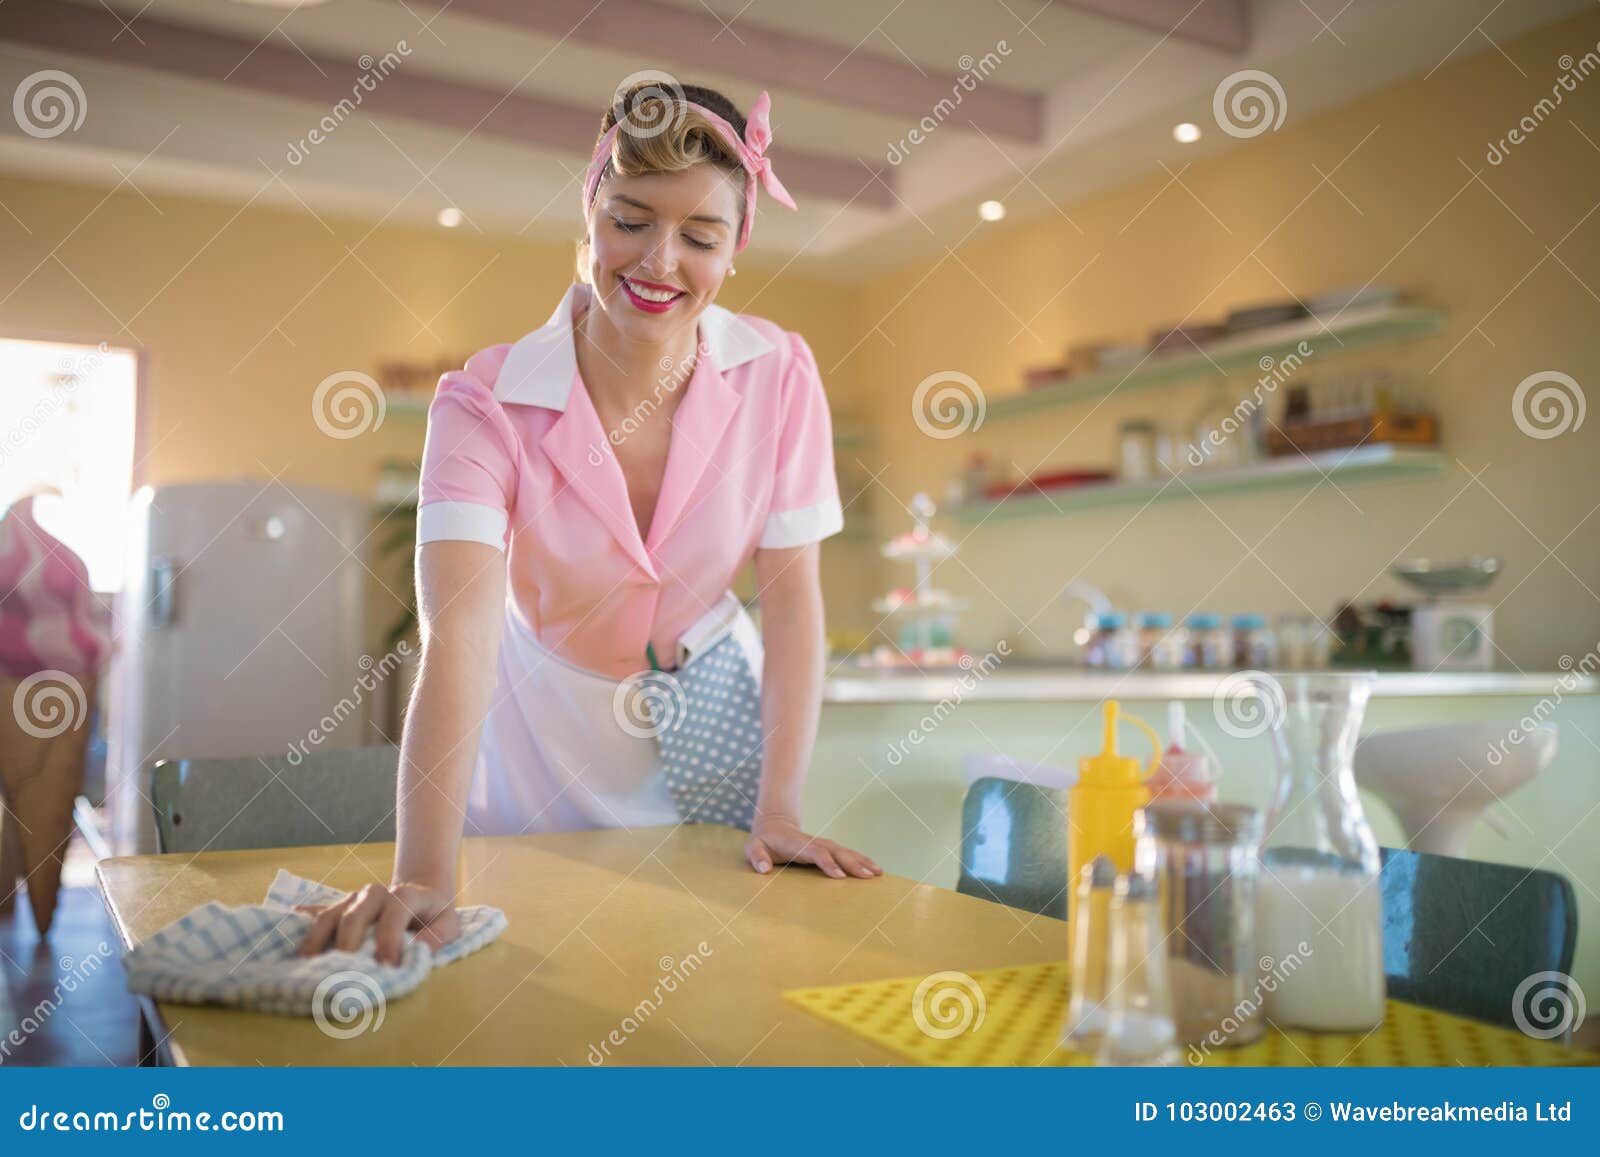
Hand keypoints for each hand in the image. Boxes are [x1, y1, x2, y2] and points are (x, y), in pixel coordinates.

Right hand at [294, 881, 461, 965]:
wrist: (422, 895)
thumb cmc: (436, 916)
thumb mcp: (450, 925)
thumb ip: (437, 939)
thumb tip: (415, 954)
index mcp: (406, 894)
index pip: (395, 911)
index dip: (389, 938)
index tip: (386, 966)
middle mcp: (376, 893)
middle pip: (356, 912)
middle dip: (349, 941)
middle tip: (343, 970)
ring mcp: (353, 899)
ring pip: (331, 914)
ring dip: (318, 939)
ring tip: (307, 964)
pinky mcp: (339, 908)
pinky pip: (317, 915)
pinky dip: (303, 926)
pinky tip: (289, 940)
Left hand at [744, 812, 880, 878]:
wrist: (774, 824)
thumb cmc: (763, 841)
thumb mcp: (753, 847)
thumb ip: (757, 856)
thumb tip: (764, 868)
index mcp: (798, 844)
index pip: (816, 853)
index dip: (827, 863)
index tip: (839, 876)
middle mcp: (814, 843)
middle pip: (836, 851)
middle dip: (853, 863)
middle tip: (869, 876)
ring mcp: (823, 844)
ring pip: (845, 851)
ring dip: (861, 861)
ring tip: (877, 873)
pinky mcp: (828, 848)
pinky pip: (847, 853)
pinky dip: (861, 860)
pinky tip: (873, 868)